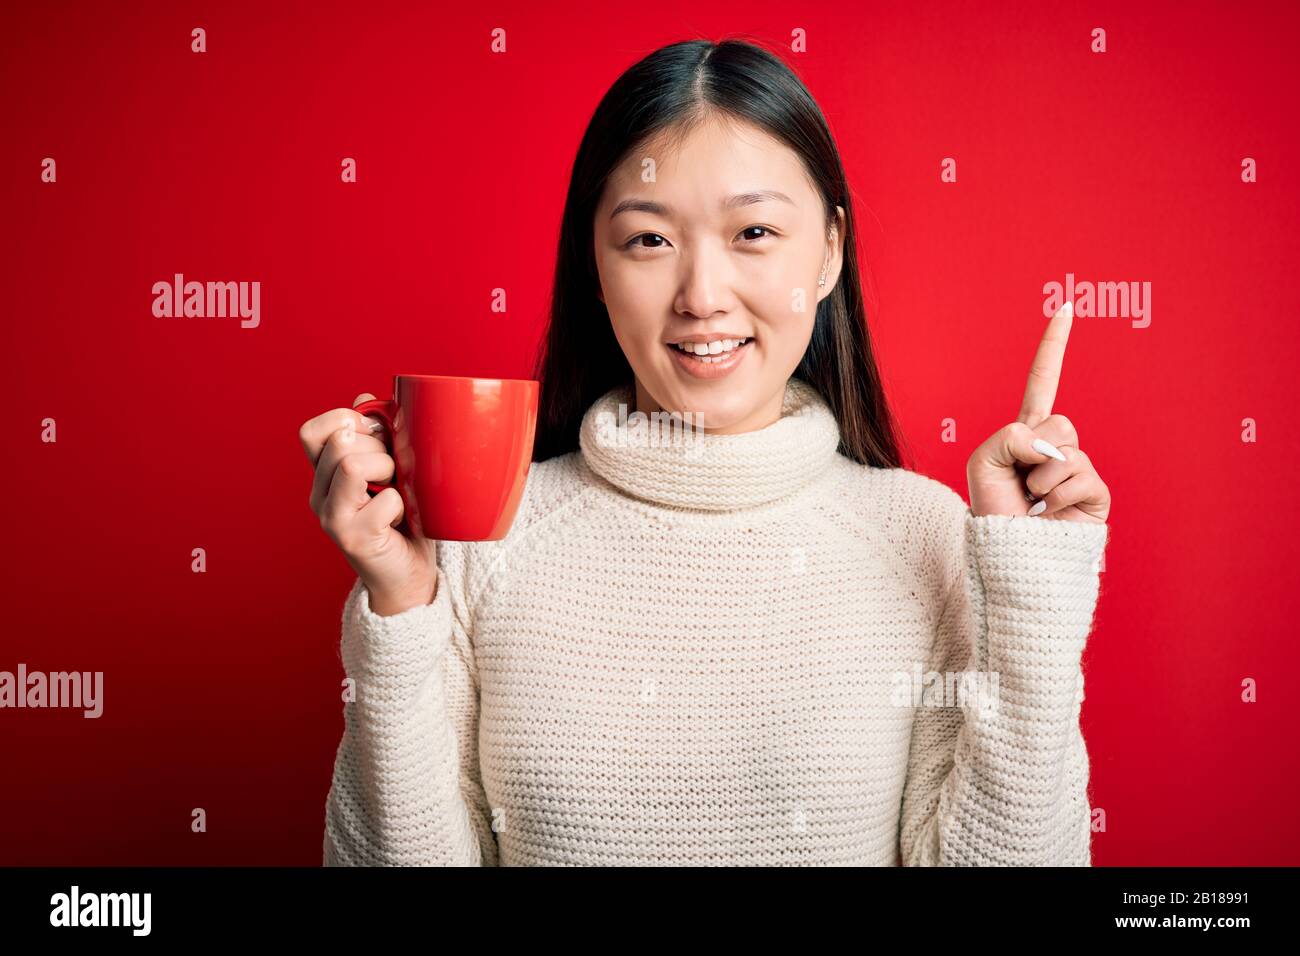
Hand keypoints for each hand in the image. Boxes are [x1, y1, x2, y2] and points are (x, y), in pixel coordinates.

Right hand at [298, 392, 438, 613]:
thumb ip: (377, 436)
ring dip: (388, 471)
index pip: (312, 431)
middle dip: (379, 448)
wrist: (409, 575)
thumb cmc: (405, 520)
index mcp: (324, 475)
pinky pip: (384, 500)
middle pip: (341, 441)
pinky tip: (401, 519)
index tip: (377, 437)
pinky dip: (402, 505)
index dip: (346, 421)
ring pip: (352, 464)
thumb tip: (366, 398)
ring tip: (397, 491)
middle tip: (394, 474)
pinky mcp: (352, 539)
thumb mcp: (393, 470)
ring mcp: (332, 518)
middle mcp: (319, 495)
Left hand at [966, 302, 1109, 522]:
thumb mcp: (984, 464)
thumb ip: (1009, 436)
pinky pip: (1079, 476)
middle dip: (1033, 451)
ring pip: (1068, 449)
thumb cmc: (994, 513)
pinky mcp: (1097, 493)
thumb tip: (1051, 440)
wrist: (1012, 557)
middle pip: (1060, 420)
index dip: (1053, 347)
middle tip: (1021, 484)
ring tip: (1033, 503)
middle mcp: (1058, 448)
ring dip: (1040, 479)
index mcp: (1027, 435)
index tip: (1066, 307)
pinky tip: (1048, 514)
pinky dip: (1055, 496)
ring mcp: (1080, 470)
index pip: (1042, 383)